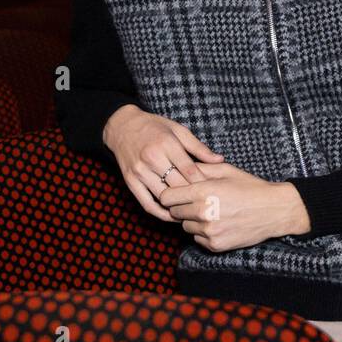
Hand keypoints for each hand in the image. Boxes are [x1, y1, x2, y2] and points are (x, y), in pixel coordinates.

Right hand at [102, 104, 224, 221]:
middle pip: (178, 185)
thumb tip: (219, 160)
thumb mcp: (178, 130)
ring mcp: (140, 171)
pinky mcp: (130, 181)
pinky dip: (160, 213)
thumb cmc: (153, 126)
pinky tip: (172, 215)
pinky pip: (147, 203)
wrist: (122, 127)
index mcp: (167, 143)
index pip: (190, 170)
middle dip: (194, 196)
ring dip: (179, 206)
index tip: (213, 191)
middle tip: (207, 204)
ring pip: (164, 196)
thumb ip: (198, 147)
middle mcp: (152, 158)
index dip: (204, 183)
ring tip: (193, 211)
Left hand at [157, 161, 311, 250]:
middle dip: (182, 206)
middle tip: (197, 201)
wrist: (274, 210)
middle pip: (174, 213)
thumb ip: (199, 169)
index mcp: (203, 191)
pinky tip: (219, 223)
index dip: (170, 194)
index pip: (166, 197)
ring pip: (185, 227)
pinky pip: (197, 239)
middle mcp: (203, 213)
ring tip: (212, 211)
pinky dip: (203, 233)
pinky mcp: (215, 245)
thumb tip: (178, 169)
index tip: (177, 193)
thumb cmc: (250, 187)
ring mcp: (209, 231)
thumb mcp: (225, 171)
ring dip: (193, 220)